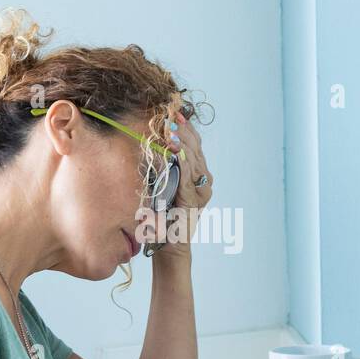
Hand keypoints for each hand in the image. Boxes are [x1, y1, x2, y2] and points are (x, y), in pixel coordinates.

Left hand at [153, 107, 213, 252]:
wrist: (169, 245)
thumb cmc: (163, 218)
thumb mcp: (163, 187)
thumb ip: (165, 169)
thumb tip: (155, 146)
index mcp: (199, 177)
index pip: (195, 147)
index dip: (186, 129)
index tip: (176, 113)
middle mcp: (204, 183)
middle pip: (196, 150)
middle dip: (184, 131)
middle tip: (172, 116)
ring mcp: (200, 192)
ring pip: (193, 160)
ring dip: (182, 143)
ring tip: (172, 129)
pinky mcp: (192, 201)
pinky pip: (187, 177)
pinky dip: (182, 162)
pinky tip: (175, 151)